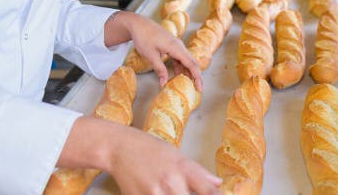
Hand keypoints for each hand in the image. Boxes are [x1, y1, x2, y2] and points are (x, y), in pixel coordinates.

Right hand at [59, 117, 220, 194]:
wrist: (119, 147)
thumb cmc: (149, 149)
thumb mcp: (177, 155)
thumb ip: (198, 173)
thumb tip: (218, 184)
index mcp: (184, 169)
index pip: (209, 192)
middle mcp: (171, 182)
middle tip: (183, 192)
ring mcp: (154, 193)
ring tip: (167, 191)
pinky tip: (157, 192)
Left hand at [105, 11, 203, 90]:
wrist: (139, 24)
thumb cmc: (143, 38)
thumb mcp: (150, 55)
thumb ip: (159, 69)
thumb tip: (164, 84)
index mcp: (175, 47)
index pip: (191, 64)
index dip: (197, 77)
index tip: (200, 88)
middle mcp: (179, 45)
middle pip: (192, 62)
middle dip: (196, 76)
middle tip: (198, 90)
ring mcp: (176, 45)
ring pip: (187, 60)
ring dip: (188, 72)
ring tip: (189, 85)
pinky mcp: (172, 46)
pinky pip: (180, 58)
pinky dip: (181, 67)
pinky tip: (179, 76)